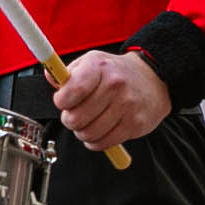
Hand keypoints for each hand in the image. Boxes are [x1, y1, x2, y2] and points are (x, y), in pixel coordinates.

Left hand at [53, 49, 171, 150]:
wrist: (153, 78)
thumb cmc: (115, 72)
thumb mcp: (91, 62)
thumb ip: (68, 73)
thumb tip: (50, 76)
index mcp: (99, 66)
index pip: (71, 91)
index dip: (61, 101)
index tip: (63, 101)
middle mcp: (114, 85)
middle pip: (76, 118)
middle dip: (70, 120)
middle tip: (75, 114)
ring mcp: (126, 105)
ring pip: (88, 134)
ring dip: (83, 133)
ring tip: (89, 122)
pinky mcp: (134, 124)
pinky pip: (104, 143)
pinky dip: (96, 142)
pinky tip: (99, 130)